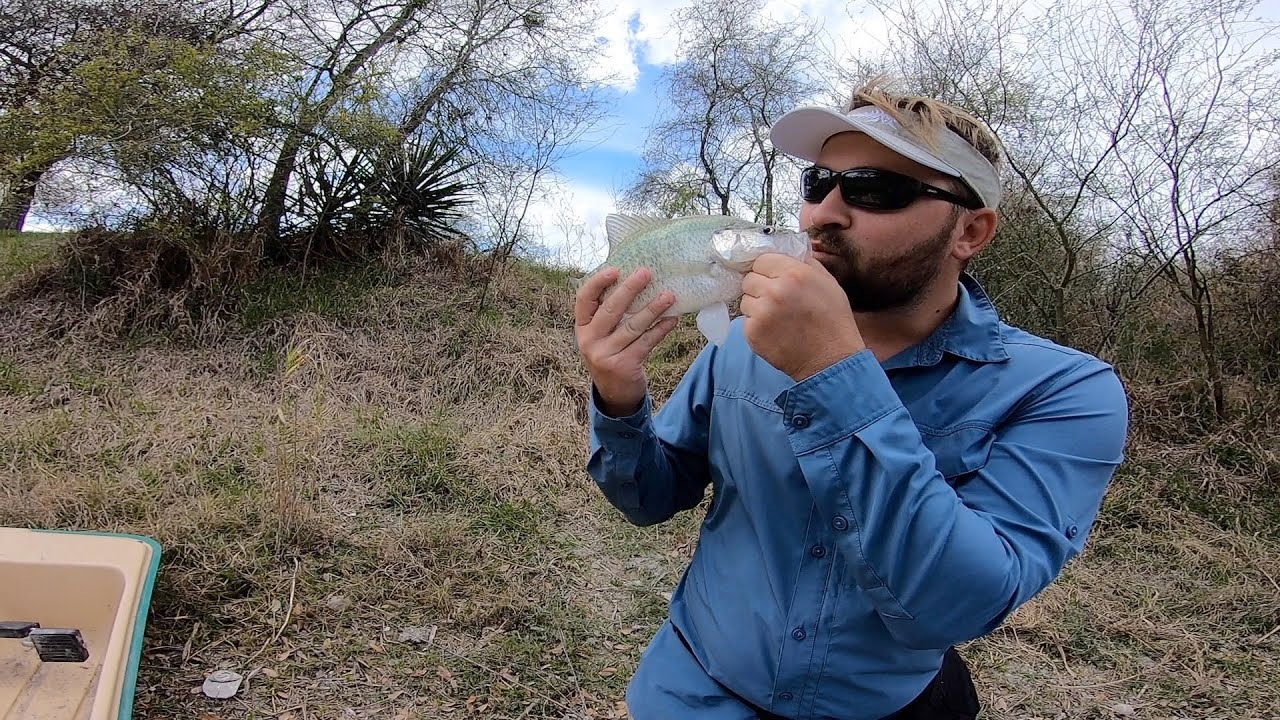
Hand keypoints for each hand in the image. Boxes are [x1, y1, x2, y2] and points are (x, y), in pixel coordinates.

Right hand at [574, 266, 678, 415]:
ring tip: (669, 296)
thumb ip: (608, 314)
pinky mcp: (624, 365)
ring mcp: (605, 354)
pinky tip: (673, 319)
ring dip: (653, 309)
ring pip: (632, 326)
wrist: (614, 393)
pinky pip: (646, 342)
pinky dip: (661, 329)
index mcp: (582, 327)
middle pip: (610, 310)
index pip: (584, 299)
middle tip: (647, 273)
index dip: (598, 282)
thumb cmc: (611, 353)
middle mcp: (589, 340)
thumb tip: (634, 280)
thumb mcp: (601, 335)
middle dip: (630, 289)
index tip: (615, 269)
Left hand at [739, 254, 864, 380]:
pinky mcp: (753, 333)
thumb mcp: (827, 282)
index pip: (761, 260)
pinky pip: (746, 320)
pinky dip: (757, 325)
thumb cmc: (833, 321)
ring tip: (778, 318)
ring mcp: (761, 313)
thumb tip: (785, 251)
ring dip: (757, 306)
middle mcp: (775, 290)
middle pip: (749, 279)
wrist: (831, 360)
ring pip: (745, 300)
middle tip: (777, 300)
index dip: (768, 270)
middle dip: (760, 287)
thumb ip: (804, 263)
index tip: (775, 279)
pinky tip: (775, 331)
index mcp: (794, 273)